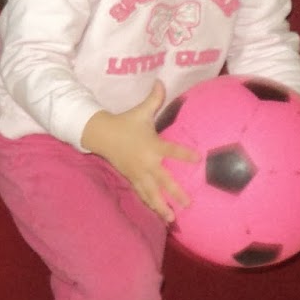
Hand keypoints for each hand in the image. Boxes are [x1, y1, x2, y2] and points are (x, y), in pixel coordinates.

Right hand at [80, 81, 196, 221]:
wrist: (100, 134)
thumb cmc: (124, 122)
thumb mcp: (140, 111)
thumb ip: (154, 99)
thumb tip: (161, 80)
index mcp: (152, 145)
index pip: (171, 150)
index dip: (185, 154)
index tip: (199, 159)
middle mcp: (146, 162)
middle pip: (163, 181)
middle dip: (176, 193)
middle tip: (189, 204)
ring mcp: (137, 173)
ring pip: (151, 193)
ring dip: (162, 206)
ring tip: (172, 219)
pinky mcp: (131, 178)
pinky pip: (142, 193)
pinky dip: (150, 204)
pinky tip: (159, 214)